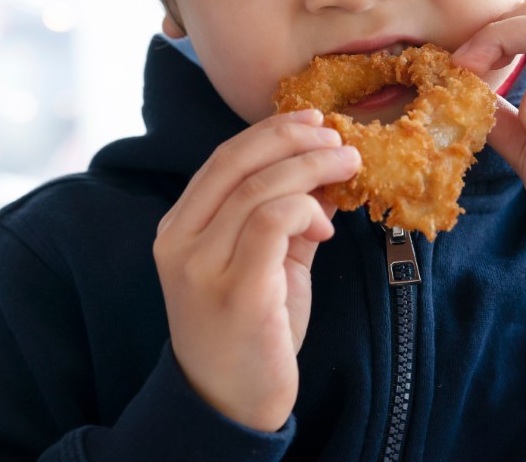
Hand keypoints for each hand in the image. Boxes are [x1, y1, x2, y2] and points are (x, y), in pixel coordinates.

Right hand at [153, 109, 360, 430]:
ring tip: (348, 168)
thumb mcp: (265, 263)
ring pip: (259, 189)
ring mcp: (202, 267)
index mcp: (178, 228)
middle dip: (295, 140)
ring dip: (312, 169)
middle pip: (238, 163)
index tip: (312, 120)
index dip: (271, 131)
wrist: (231, 404)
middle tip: (339, 140)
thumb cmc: (250, 331)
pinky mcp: (237, 292)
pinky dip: (306, 210)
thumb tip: (325, 170)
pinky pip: (272, 223)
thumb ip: (285, 216)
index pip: (224, 159)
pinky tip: (326, 227)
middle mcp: (179, 242)